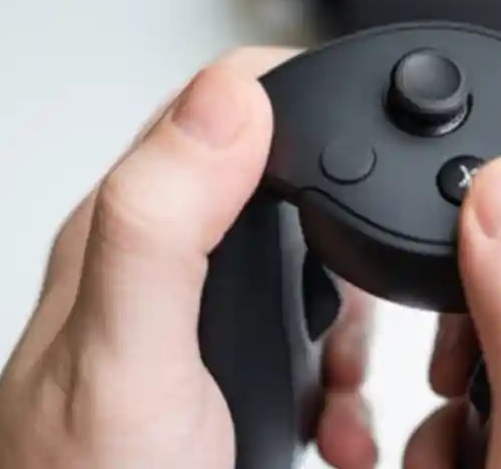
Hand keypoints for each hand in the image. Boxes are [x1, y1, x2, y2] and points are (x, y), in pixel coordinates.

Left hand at [0, 48, 378, 468]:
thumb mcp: (126, 358)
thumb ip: (161, 223)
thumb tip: (230, 94)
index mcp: (123, 231)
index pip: (218, 101)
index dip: (301, 89)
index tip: (371, 126)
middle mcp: (160, 266)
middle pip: (280, 175)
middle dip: (348, 215)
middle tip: (376, 278)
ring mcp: (202, 324)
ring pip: (313, 264)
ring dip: (356, 310)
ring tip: (349, 368)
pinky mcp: (234, 376)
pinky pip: (317, 341)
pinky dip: (347, 370)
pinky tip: (335, 411)